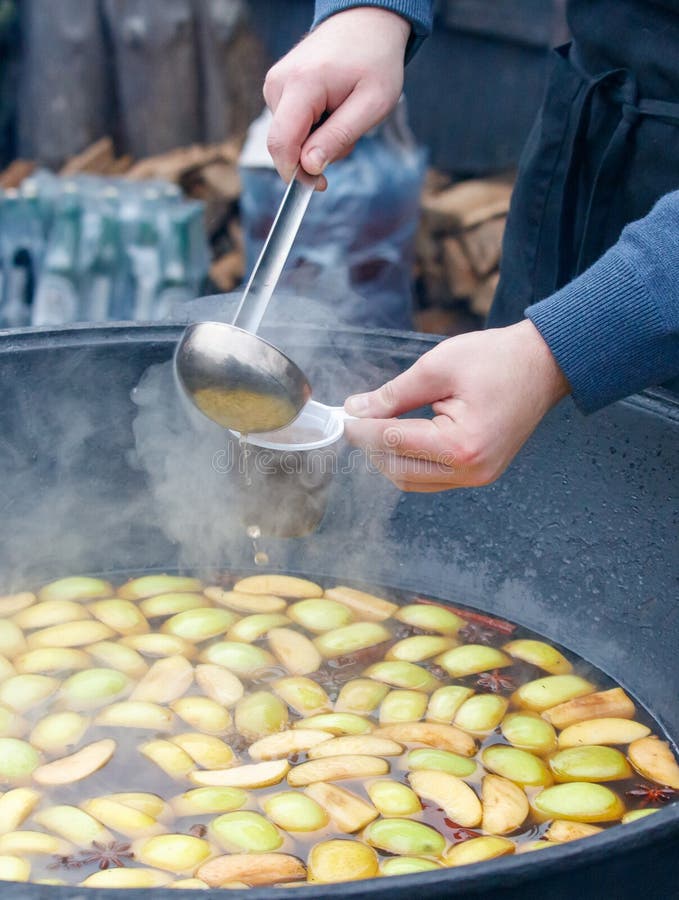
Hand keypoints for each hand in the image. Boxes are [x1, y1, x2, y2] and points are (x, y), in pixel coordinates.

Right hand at [263, 8, 409, 187]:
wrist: (365, 21)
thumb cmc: (375, 61)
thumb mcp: (372, 104)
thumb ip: (339, 137)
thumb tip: (308, 167)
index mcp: (302, 85)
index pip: (281, 144)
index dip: (295, 174)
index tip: (319, 186)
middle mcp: (278, 83)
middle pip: (284, 144)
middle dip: (314, 155)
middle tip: (349, 137)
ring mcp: (274, 84)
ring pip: (289, 137)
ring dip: (317, 140)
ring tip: (343, 114)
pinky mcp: (276, 87)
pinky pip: (290, 125)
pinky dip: (312, 127)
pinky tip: (331, 108)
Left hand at [343, 320, 570, 491]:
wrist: (544, 364)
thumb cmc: (497, 359)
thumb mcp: (437, 367)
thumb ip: (393, 394)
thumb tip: (356, 410)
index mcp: (461, 444)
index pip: (394, 442)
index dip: (362, 429)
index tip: (344, 418)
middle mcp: (471, 470)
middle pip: (399, 469)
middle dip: (372, 446)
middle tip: (356, 420)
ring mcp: (478, 476)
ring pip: (412, 480)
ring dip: (389, 458)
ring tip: (376, 428)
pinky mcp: (480, 473)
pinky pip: (432, 478)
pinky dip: (410, 462)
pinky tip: (400, 438)